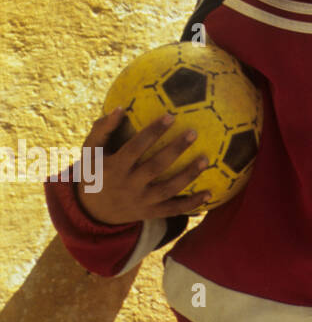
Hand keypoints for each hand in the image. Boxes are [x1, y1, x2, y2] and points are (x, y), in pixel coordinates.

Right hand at [75, 107, 210, 225]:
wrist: (91, 210)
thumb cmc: (95, 170)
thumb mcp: (90, 152)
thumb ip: (103, 129)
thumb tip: (119, 108)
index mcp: (114, 167)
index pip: (135, 147)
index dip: (152, 132)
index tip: (170, 115)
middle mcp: (128, 185)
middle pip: (154, 167)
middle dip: (174, 150)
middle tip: (194, 132)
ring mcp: (140, 201)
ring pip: (167, 189)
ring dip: (188, 175)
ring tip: (206, 159)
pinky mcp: (150, 213)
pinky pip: (173, 210)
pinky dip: (192, 204)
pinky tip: (210, 193)